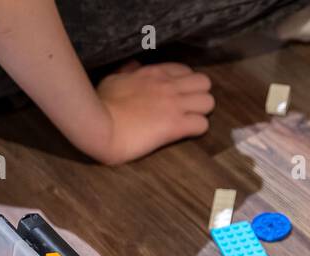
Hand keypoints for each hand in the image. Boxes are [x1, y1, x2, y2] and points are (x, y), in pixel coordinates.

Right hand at [83, 62, 213, 164]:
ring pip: (209, 102)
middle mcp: (169, 85)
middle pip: (204, 83)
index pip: (185, 70)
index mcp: (154, 73)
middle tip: (188, 108)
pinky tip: (186, 134)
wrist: (100, 126)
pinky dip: (197, 130)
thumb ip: (127, 72)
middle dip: (199, 95)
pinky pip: (202, 125)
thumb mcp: (113, 80)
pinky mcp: (176, 126)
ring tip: (189, 121)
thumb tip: (132, 66)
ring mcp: (175, 105)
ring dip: (201, 112)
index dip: (185, 83)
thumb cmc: (102, 104)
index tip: (177, 95)